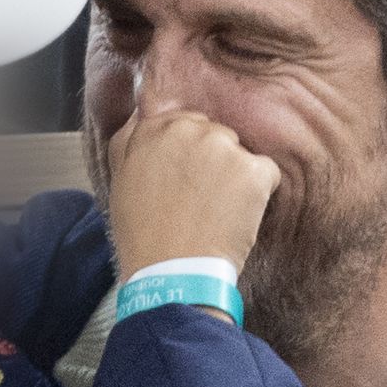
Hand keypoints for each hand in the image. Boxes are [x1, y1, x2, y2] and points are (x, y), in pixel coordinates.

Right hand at [108, 110, 279, 283]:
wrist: (170, 273)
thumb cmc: (143, 234)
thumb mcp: (120, 179)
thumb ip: (131, 140)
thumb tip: (140, 113)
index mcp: (152, 129)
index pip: (184, 122)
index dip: (188, 154)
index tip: (184, 181)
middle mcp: (186, 129)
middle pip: (216, 134)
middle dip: (214, 161)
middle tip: (200, 200)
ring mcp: (222, 147)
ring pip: (240, 154)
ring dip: (235, 177)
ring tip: (217, 211)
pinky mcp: (252, 170)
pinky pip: (266, 173)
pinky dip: (259, 194)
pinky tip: (237, 217)